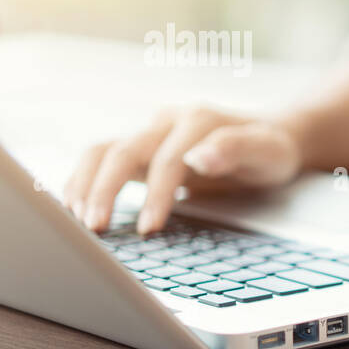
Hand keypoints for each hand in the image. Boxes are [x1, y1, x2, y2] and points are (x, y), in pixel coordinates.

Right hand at [64, 106, 303, 233]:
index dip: (155, 194)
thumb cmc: (271, 149)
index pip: (167, 160)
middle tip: (96, 229)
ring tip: (78, 220)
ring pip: (102, 151)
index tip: (149, 229)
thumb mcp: (268, 151)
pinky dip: (85, 181)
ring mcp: (150, 133)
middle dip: (105, 190)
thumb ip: (236, 149)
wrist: (270, 138)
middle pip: (122, 151)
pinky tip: (77, 208)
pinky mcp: (141, 150)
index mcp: (197, 120)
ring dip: (85, 184)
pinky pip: (101, 160)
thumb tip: (198, 157)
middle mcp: (167, 121)